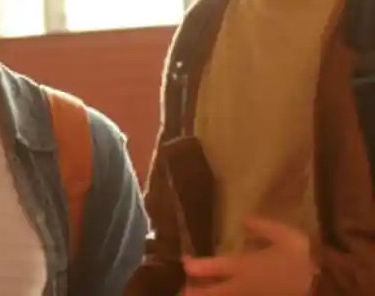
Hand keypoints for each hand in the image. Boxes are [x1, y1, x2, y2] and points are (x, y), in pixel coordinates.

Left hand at [182, 218, 314, 295]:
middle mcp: (240, 287)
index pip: (208, 267)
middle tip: (182, 290)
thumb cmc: (305, 262)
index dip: (193, 266)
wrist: (324, 286)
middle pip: (207, 293)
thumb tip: (245, 219)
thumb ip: (264, 228)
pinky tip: (226, 295)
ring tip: (193, 295)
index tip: (185, 263)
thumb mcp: (287, 237)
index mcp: (243, 267)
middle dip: (192, 292)